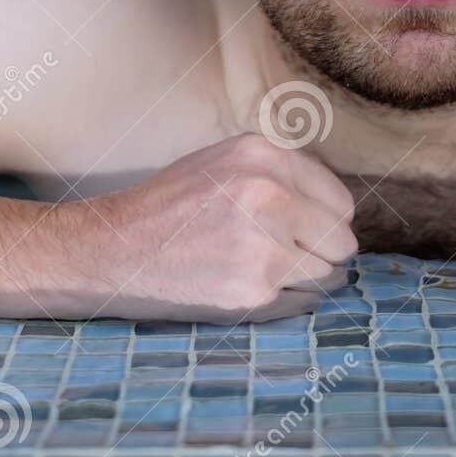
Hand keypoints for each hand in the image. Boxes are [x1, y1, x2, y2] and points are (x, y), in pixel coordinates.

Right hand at [64, 133, 356, 321]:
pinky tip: (247, 287)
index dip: (325, 221)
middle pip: (342, 240)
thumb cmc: (171, 206)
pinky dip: (285, 301)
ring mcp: (261, 244)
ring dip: (304, 279)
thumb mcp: (225, 162)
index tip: (302, 231)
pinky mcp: (251, 290)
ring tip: (260, 269)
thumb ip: (284, 175)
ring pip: (328, 275)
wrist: (111, 249)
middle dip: (322, 253)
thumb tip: (344, 214)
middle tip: (285, 255)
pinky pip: (302, 302)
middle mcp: (267, 193)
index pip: (340, 201)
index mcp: (263, 153)